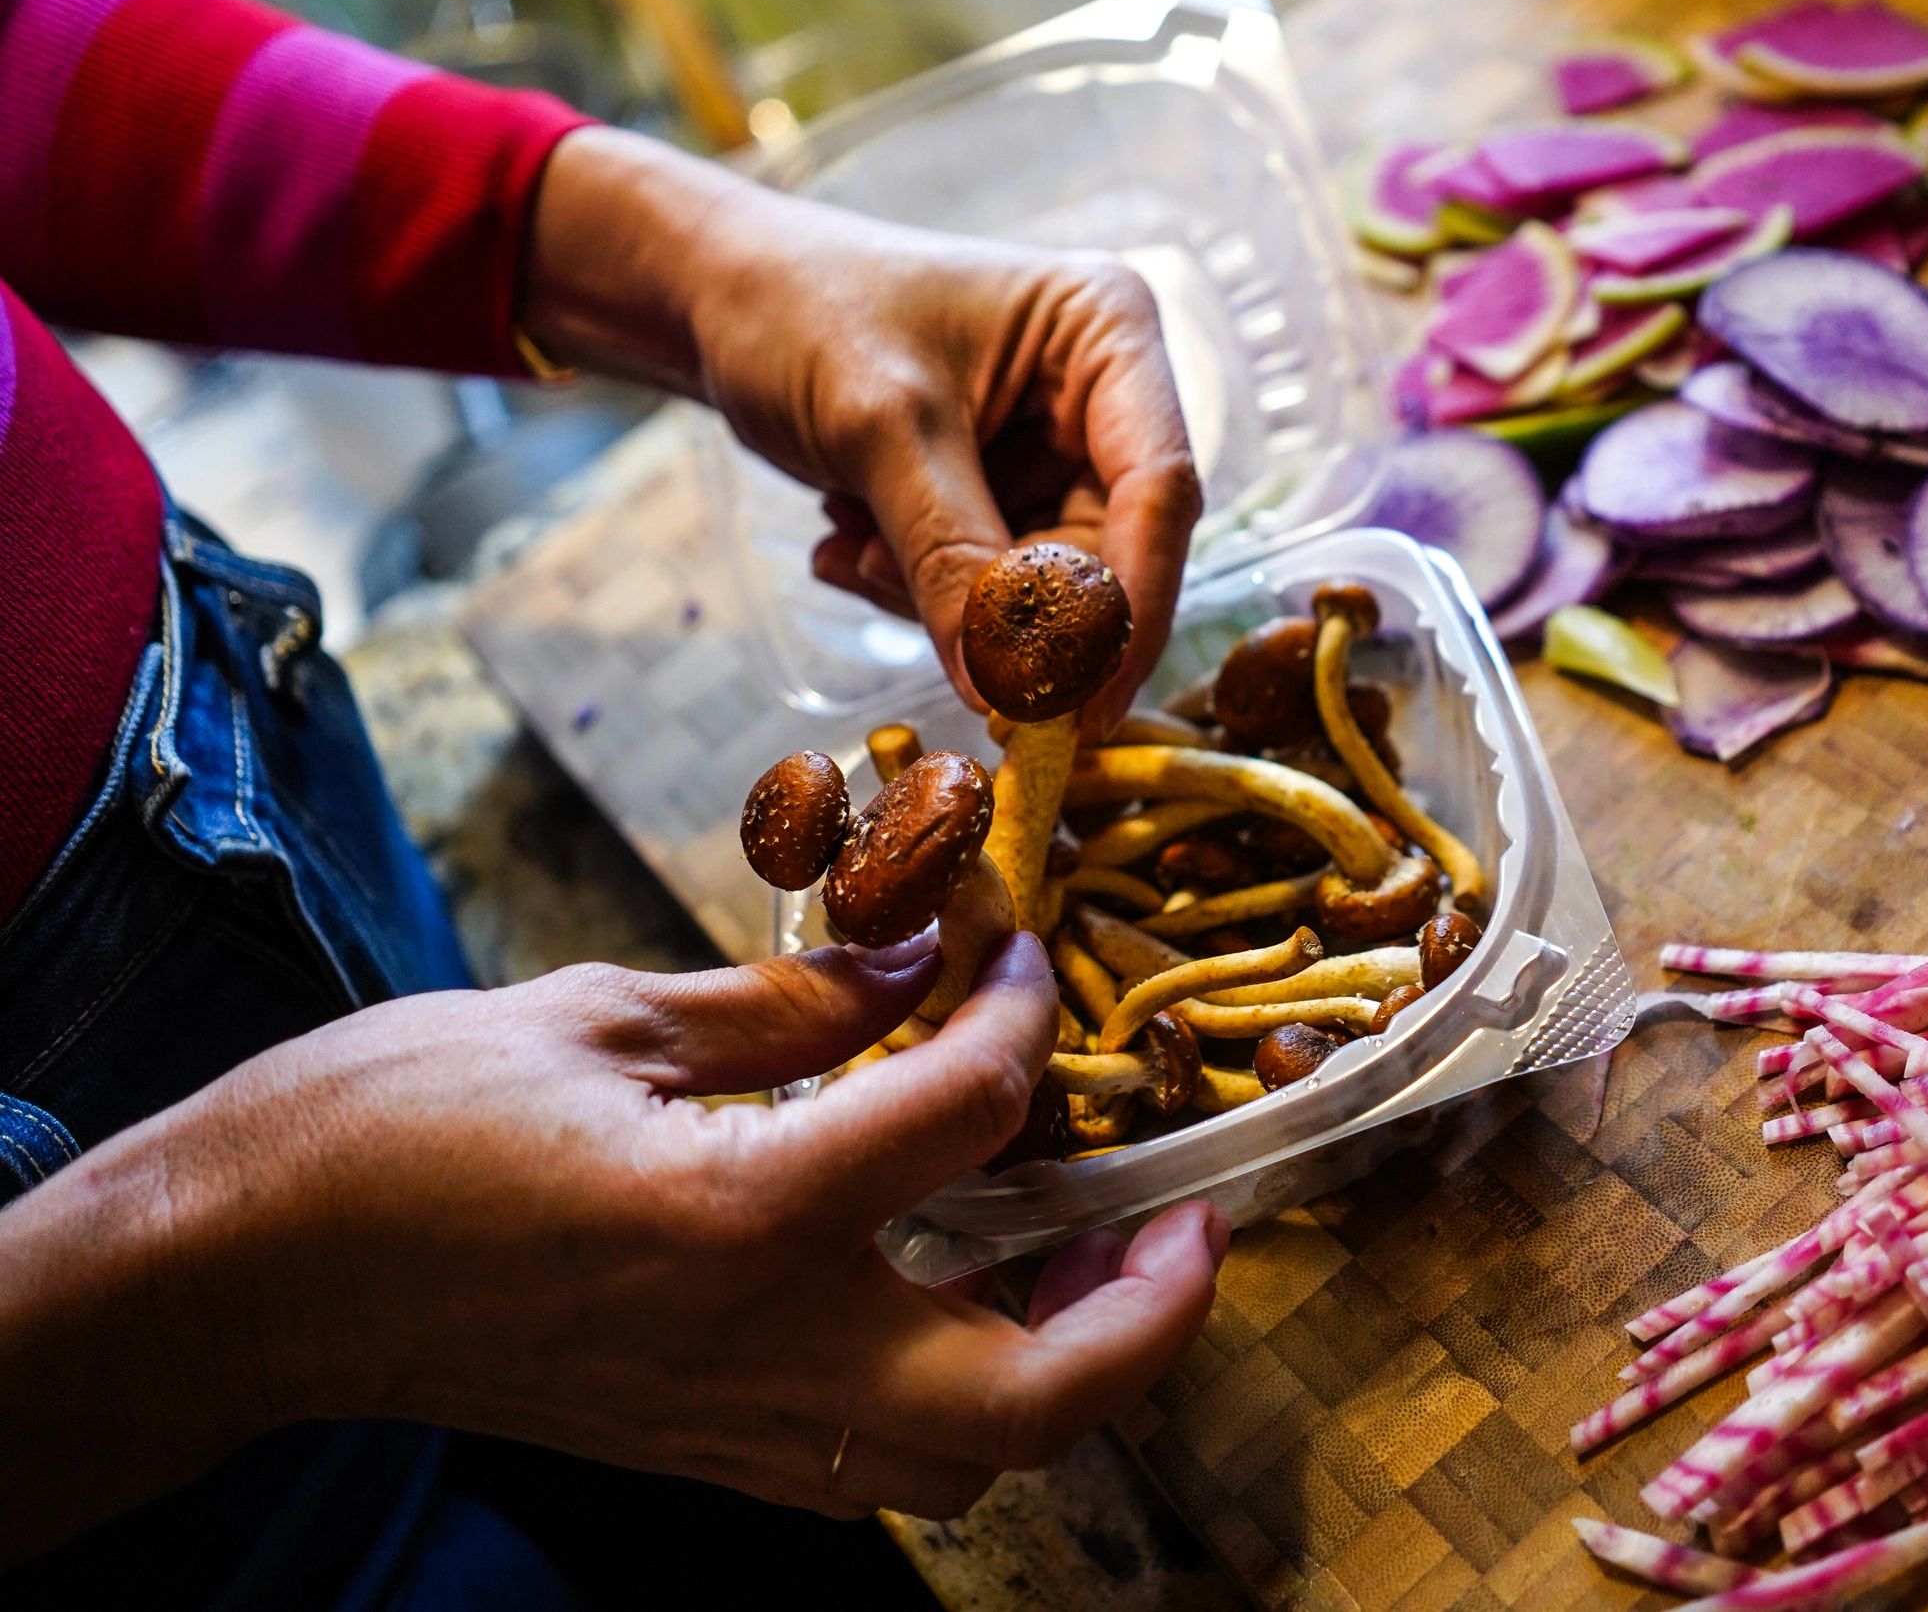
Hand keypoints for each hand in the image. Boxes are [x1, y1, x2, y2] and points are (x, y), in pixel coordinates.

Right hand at [0, 935, 1225, 1559]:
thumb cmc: (391, 1126)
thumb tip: (917, 968)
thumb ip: (785, 1004)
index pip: (969, 1115)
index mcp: (740, 1213)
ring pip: (974, 1459)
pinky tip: (953, 1295)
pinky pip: (881, 1466)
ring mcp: (736, 1425)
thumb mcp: (597, 1013)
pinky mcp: (701, 1452)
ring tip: (1083, 1251)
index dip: (1025, 1018)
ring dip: (1069, 1367)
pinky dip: (962, 1398)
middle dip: (1152, 1312)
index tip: (1026, 960)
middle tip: (1185, 1215)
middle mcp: (764, 1349)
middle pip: (1038, 1398)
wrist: (244, 1277)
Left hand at [522, 128, 1201, 730]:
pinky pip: (991, 589)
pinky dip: (919, 590)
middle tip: (898, 594)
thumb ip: (947, 556)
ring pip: (1042, 591)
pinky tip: (847, 544)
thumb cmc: (800, 309)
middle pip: (1107, 555)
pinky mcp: (1008, 495)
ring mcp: (1056, 451)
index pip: (1160, 489)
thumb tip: (999, 688)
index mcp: (1108, 334)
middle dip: (1005, 607)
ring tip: (851, 547)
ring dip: (941, 599)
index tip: (1085, 704)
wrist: (720, 295)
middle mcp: (1103, 396)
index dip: (1133, 605)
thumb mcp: (879, 428)